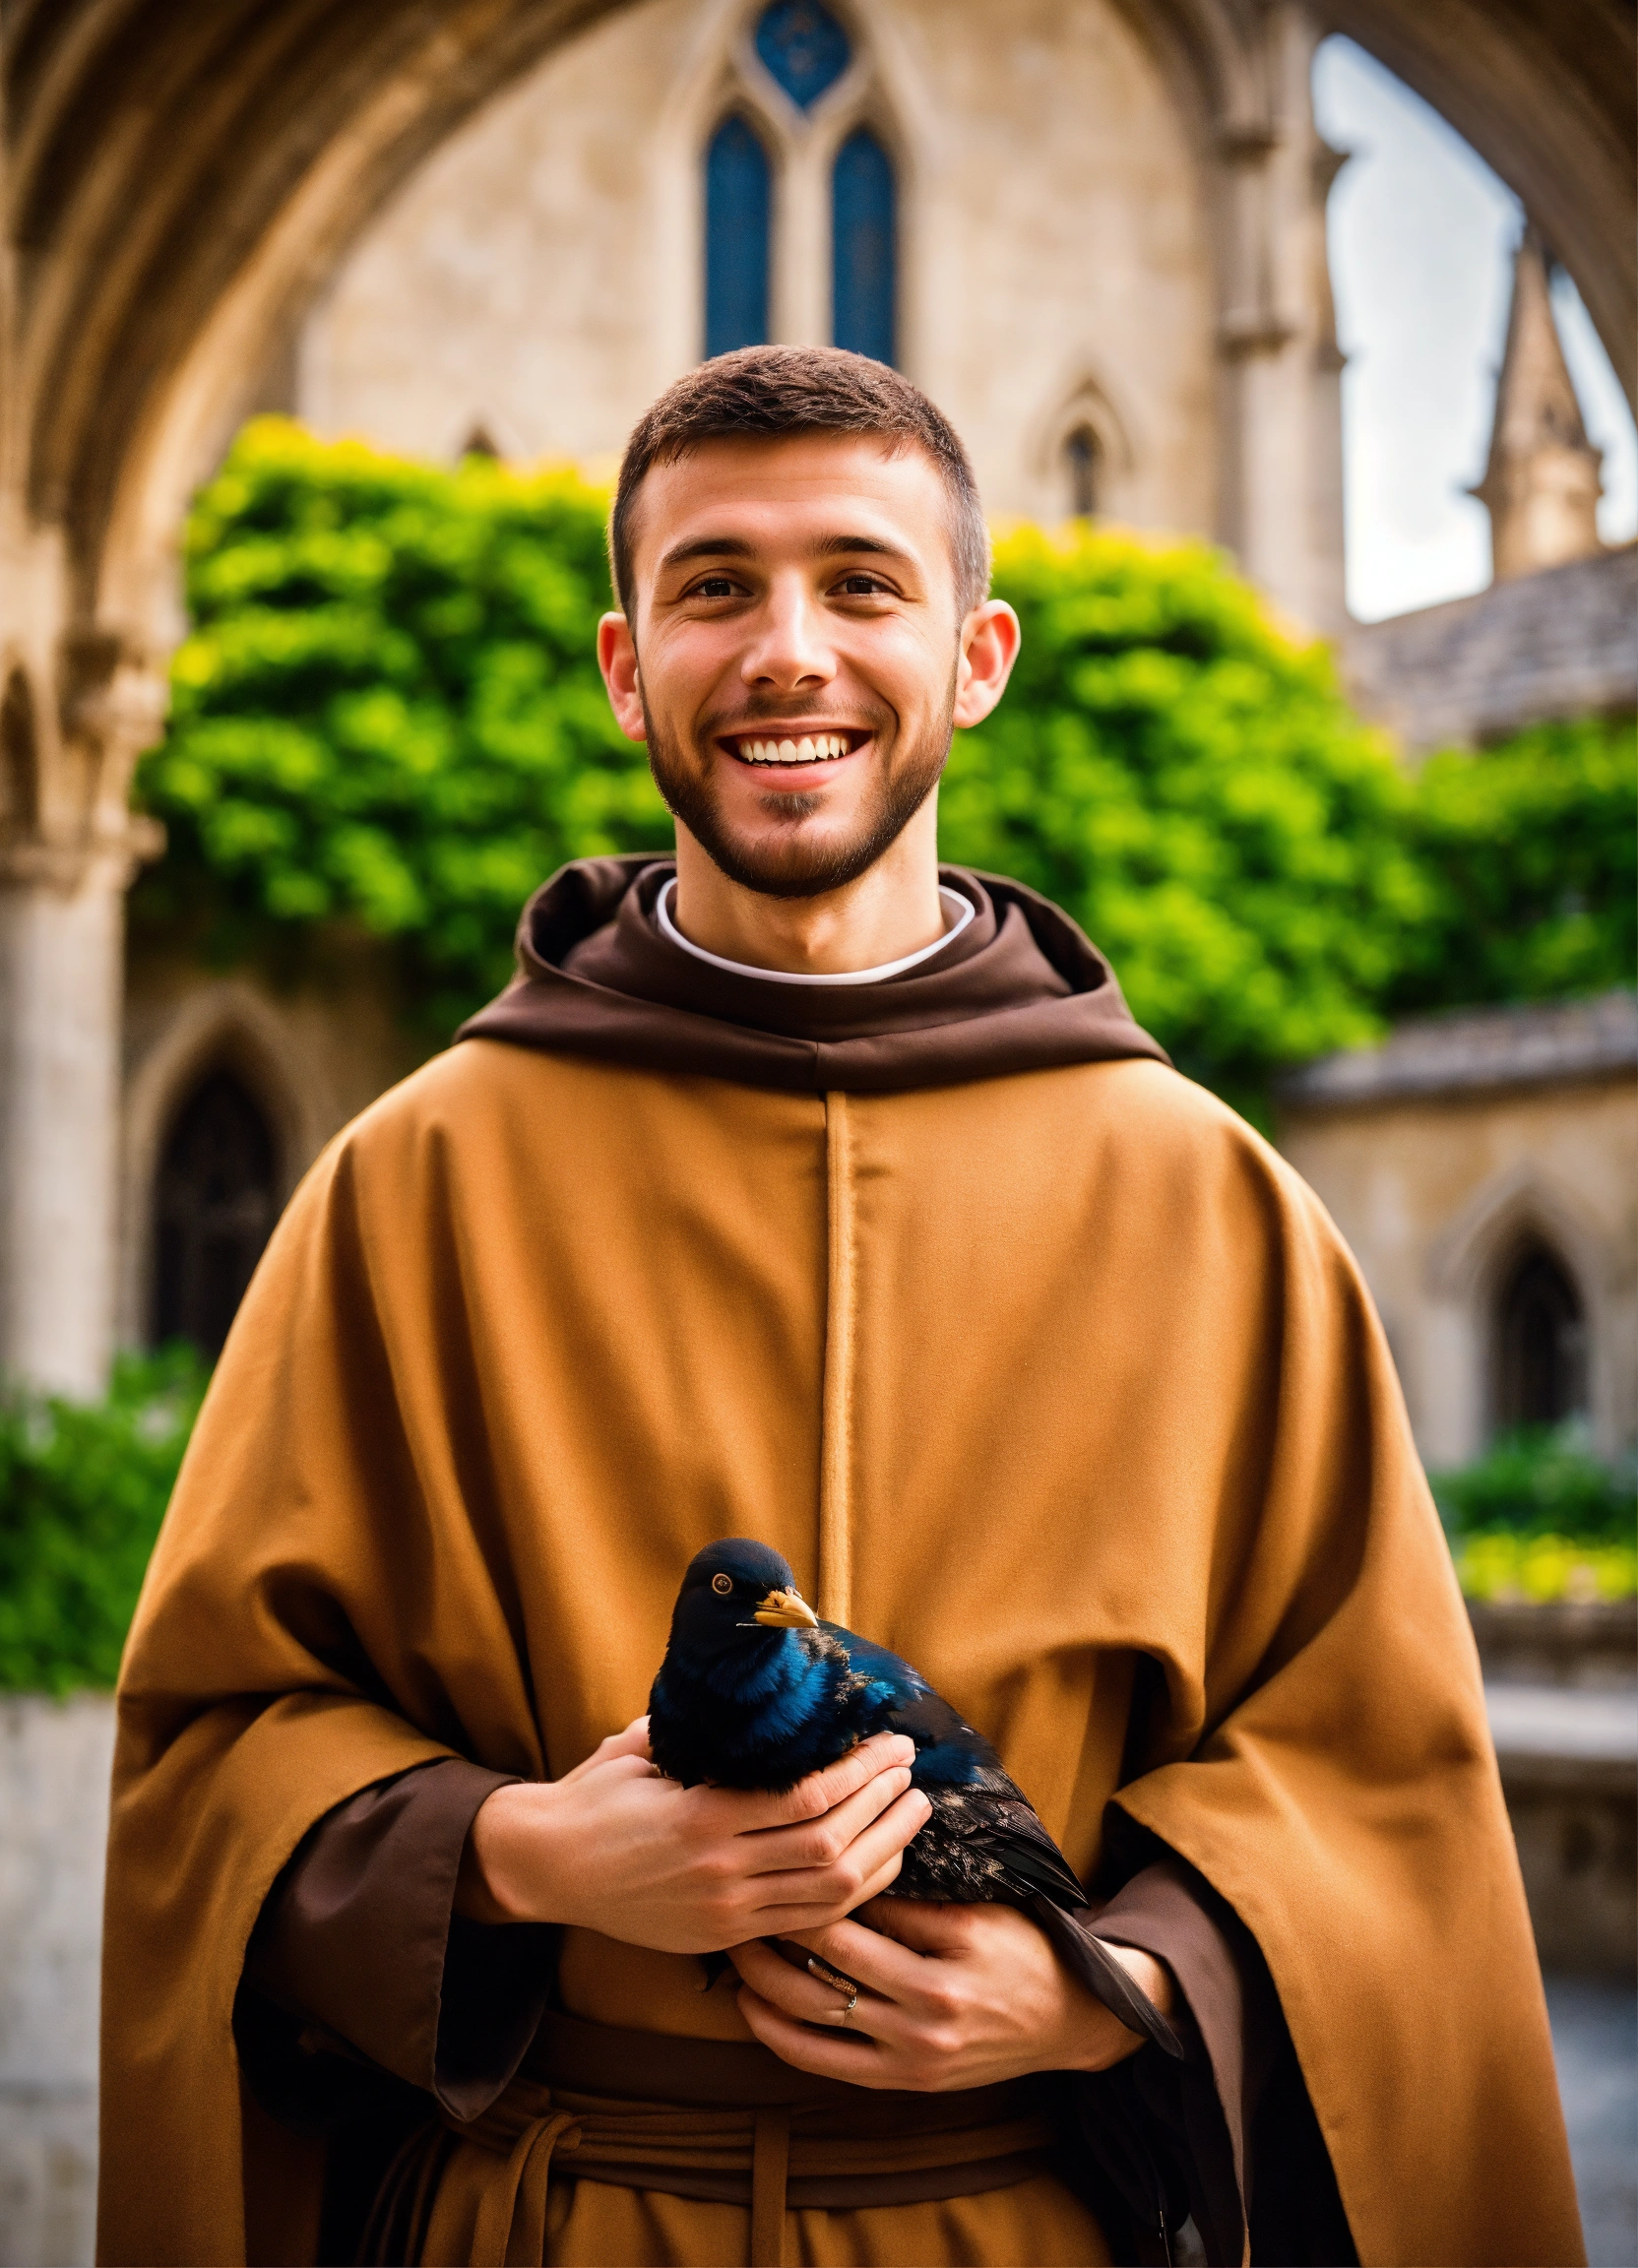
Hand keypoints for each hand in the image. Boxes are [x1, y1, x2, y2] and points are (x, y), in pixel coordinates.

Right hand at [457, 1718, 931, 1952]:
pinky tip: (877, 1866)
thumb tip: (758, 1684)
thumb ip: (702, 1727)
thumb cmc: (593, 1796)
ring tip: (912, 1813)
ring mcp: (723, 1911)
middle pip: (830, 1846)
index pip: (805, 1800)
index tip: (891, 1745)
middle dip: (883, 1807)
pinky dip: (851, 1896)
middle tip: (913, 1770)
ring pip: (828, 1895)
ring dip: (883, 1852)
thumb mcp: (642, 1746)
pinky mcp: (722, 1939)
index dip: (860, 1774)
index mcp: (701, 1817)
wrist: (545, 1867)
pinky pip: (804, 1922)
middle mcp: (719, 1870)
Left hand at [730, 1897, 1172, 2091]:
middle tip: (742, 1894)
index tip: (777, 1855)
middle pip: (832, 1957)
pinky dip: (783, 2036)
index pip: (865, 1906)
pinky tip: (751, 2008)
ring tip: (734, 1947)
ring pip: (819, 2012)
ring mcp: (915, 2051)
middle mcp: (931, 2005)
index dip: (812, 1881)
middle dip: (780, 1924)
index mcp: (954, 1946)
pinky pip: (828, 2062)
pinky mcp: (905, 2081)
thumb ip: (914, 1895)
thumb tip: (838, 1860)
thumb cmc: (1022, 1947)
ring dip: (767, 1979)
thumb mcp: (979, 1908)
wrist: (1067, 2020)